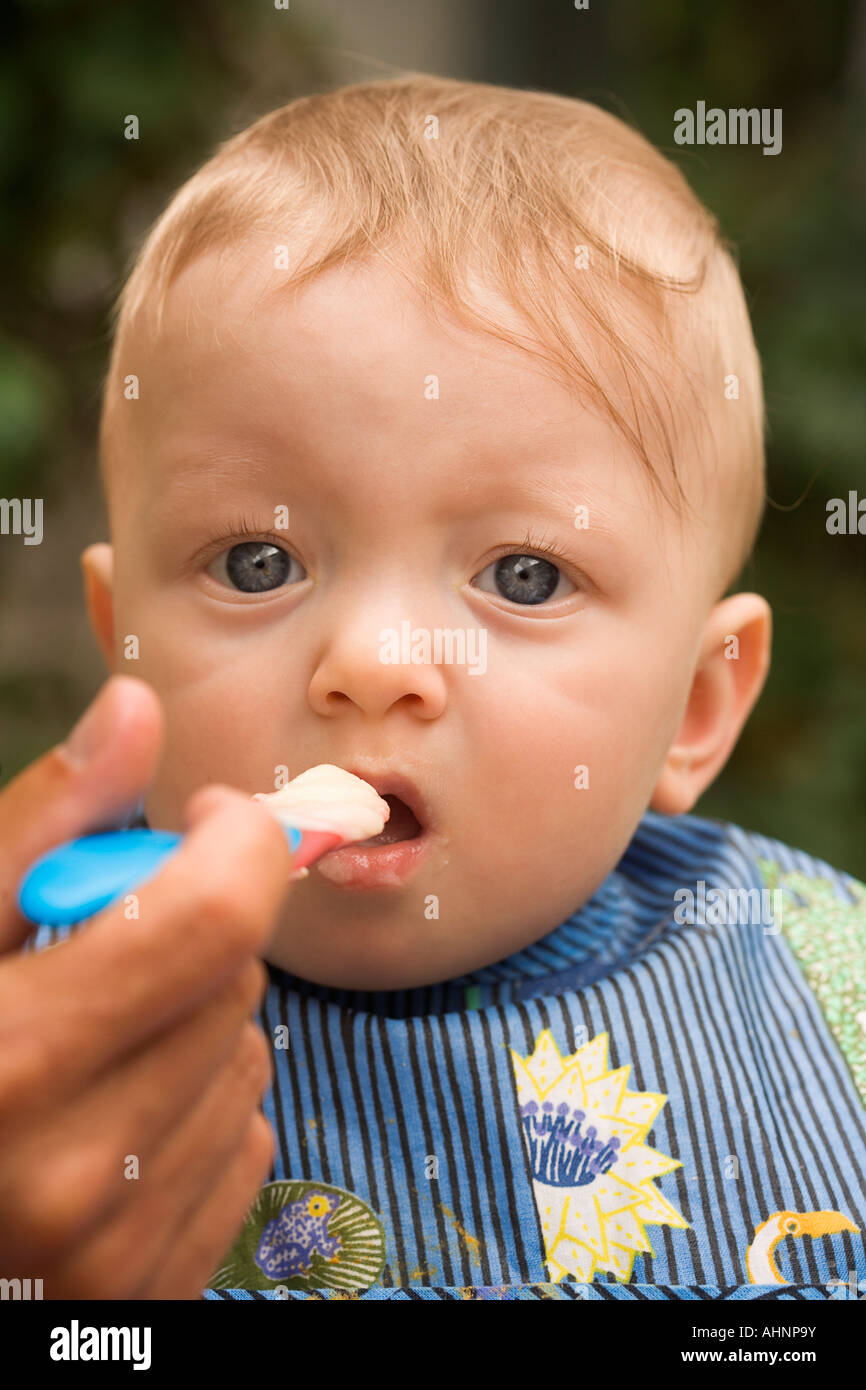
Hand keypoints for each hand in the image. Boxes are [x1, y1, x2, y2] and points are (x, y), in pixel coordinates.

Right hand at [0, 675, 291, 1297]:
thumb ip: (39, 827)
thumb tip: (135, 710)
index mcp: (10, 1058)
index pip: (217, 916)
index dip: (233, 840)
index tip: (201, 819)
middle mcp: (73, 1171)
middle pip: (236, 979)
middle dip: (193, 933)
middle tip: (107, 943)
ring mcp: (118, 1249)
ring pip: (248, 1057)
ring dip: (195, 1023)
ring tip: (92, 1043)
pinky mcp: (153, 1292)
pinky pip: (246, 1142)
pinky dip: (201, 1108)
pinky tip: (111, 1119)